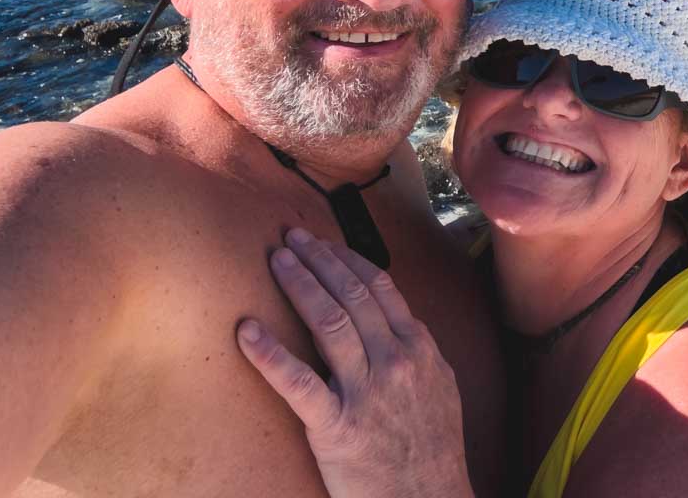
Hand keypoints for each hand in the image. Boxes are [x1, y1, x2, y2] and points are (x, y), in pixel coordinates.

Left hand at [237, 228, 472, 497]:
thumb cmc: (432, 450)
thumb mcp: (440, 388)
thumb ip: (415, 351)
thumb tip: (393, 321)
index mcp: (419, 348)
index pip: (379, 287)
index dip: (347, 258)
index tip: (323, 242)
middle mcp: (396, 360)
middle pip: (351, 294)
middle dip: (318, 259)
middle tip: (290, 238)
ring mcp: (367, 392)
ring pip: (328, 322)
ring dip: (299, 284)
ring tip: (276, 262)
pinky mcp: (337, 427)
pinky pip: (297, 383)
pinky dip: (269, 353)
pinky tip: (247, 331)